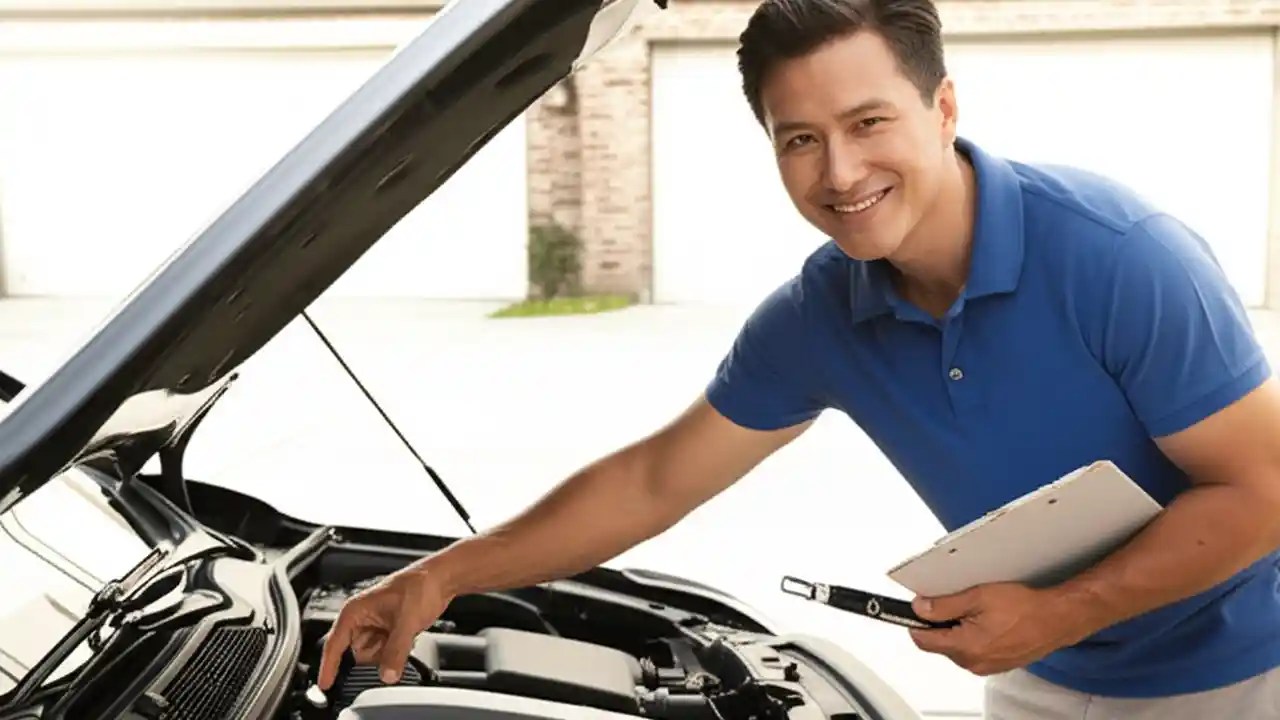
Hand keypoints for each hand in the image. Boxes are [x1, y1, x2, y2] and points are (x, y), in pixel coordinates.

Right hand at [317, 563, 452, 689]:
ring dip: (388, 654)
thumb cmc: (419, 586)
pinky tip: (408, 636)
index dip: (328, 667)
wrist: (440, 580)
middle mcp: (362, 619)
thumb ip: (395, 651)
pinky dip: (396, 651)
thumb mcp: (405, 622)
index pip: (334, 645)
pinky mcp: (389, 631)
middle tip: (393, 642)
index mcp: (355, 612)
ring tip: (403, 635)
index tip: (325, 686)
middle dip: (375, 656)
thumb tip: (387, 676)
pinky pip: (386, 652)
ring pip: (373, 656)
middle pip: (357, 654)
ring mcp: (376, 626)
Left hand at [906, 583, 1090, 675]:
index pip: (923, 640)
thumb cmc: (1025, 608)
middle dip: (940, 623)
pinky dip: (973, 636)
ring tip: (977, 610)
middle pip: (939, 643)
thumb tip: (920, 608)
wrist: (1056, 619)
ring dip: (958, 629)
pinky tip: (988, 621)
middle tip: (954, 602)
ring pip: (956, 646)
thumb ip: (944, 605)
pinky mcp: (996, 664)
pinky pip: (973, 650)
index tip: (913, 611)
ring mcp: (985, 666)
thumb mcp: (978, 596)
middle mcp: (973, 662)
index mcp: (965, 647)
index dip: (915, 622)